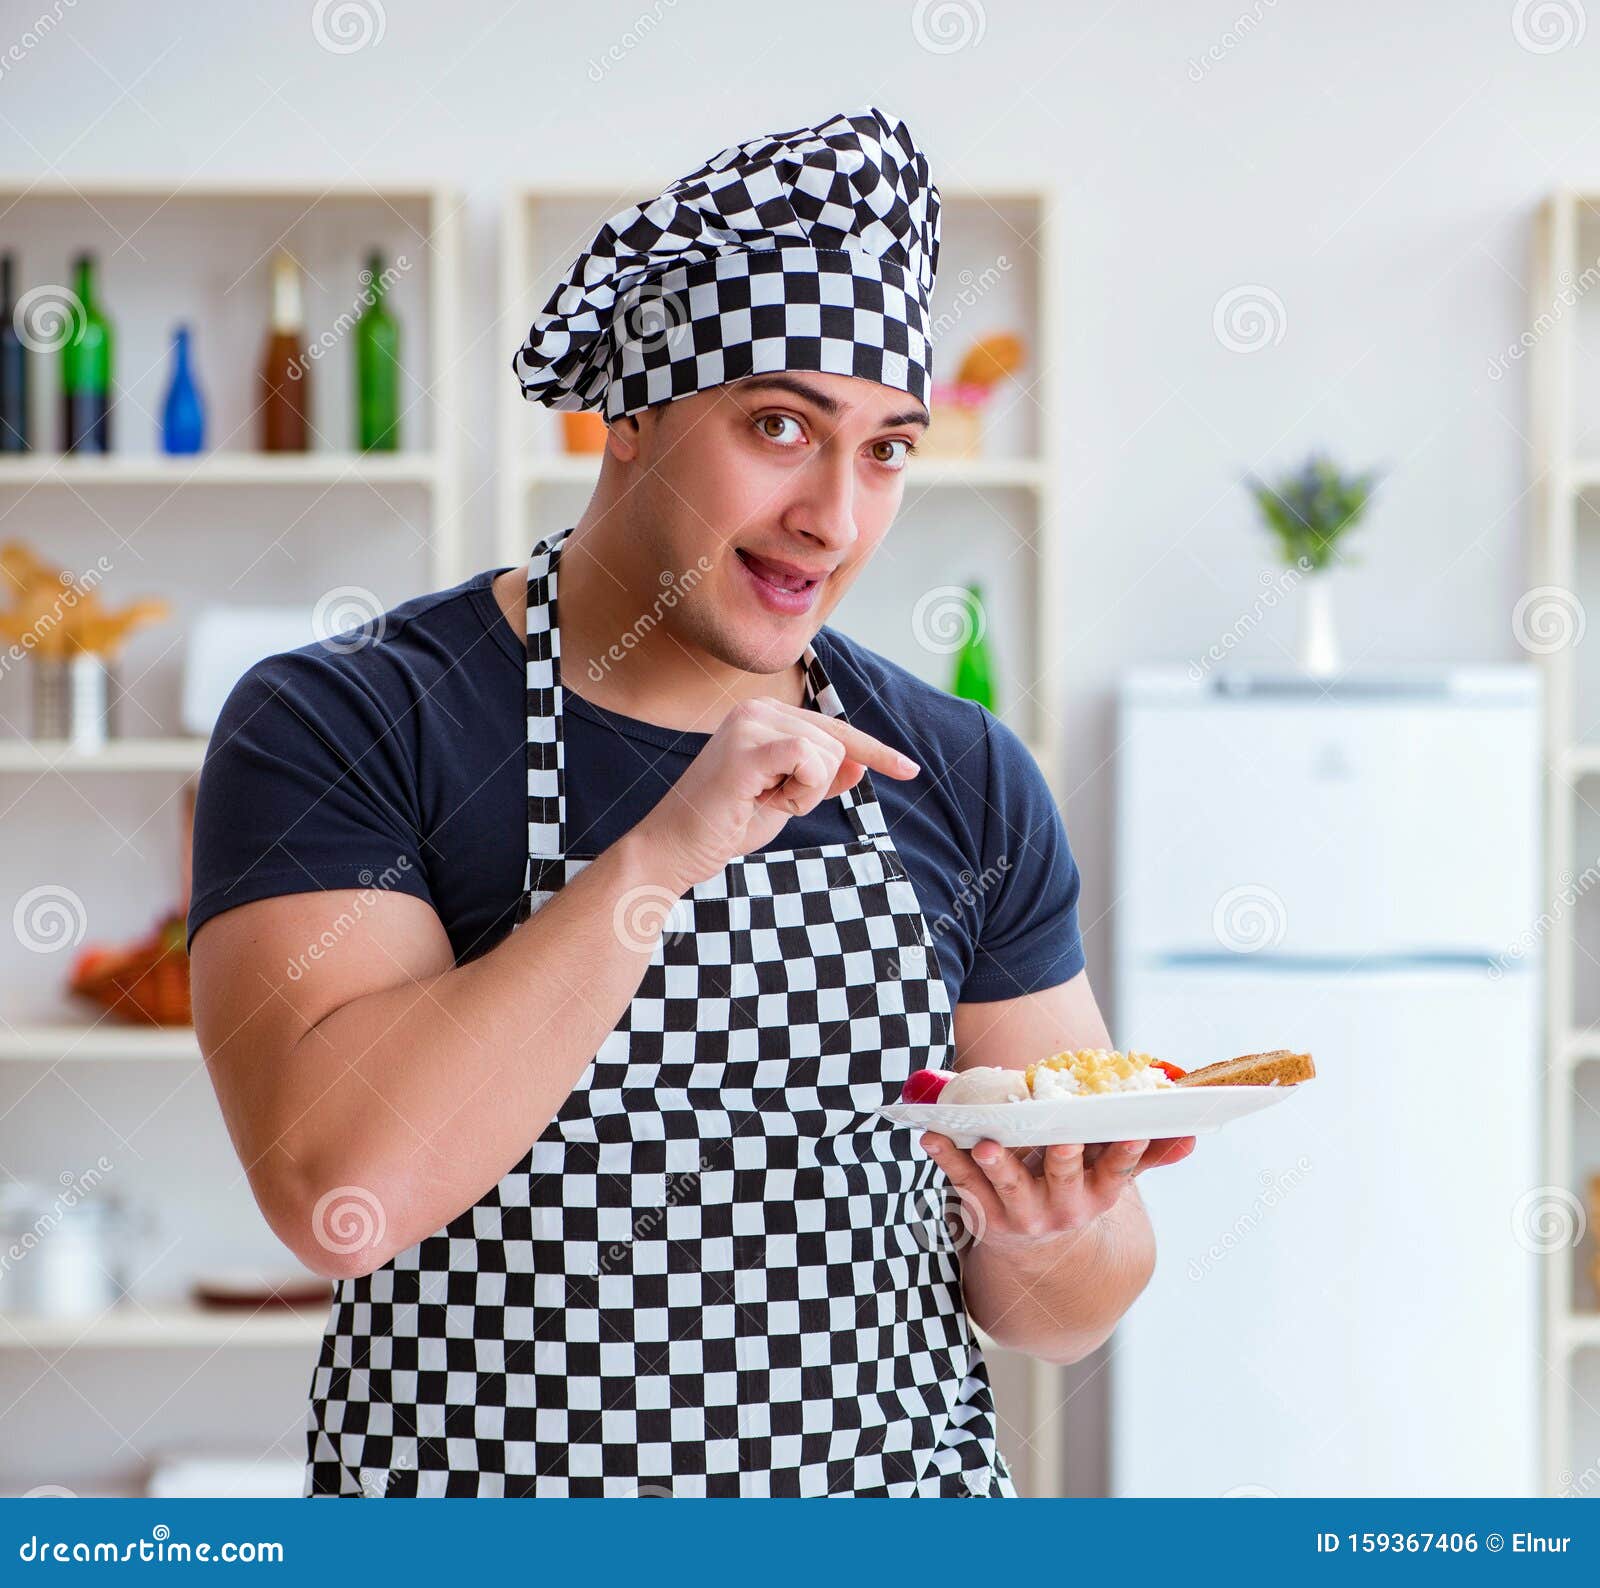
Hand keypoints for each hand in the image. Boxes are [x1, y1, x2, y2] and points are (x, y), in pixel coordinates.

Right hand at [632, 696, 918, 890]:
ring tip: (759, 801)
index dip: (876, 751)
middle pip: (836, 745)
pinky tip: (764, 800)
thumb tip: (861, 761)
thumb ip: (821, 777)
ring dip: (804, 794)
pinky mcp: (747, 749)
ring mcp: (749, 724)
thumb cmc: (724, 825)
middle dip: (815, 788)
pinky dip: (799, 792)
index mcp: (765, 716)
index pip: (835, 730)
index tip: (911, 770)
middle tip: (768, 801)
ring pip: (826, 755)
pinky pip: (809, 760)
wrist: (674, 850)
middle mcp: (757, 709)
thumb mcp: (785, 800)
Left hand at [919, 1133, 1196, 1250]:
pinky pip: (963, 1184)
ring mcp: (1022, 1214)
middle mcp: (1062, 1208)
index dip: (1124, 1154)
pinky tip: (932, 1137)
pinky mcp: (984, 1213)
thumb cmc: (1076, 1193)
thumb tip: (1190, 1135)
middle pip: (1063, 1179)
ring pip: (1008, 1186)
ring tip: (986, 1143)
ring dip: (997, 1164)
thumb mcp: (1110, 1181)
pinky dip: (946, 1160)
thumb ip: (1144, 1156)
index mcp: (1097, 1195)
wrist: (1039, 1262)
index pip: (1116, 1173)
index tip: (1128, 1133)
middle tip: (1062, 1140)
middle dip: (1063, 1160)